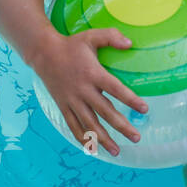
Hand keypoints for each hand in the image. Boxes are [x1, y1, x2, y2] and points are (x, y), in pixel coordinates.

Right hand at [31, 29, 148, 155]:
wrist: (43, 53)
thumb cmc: (71, 45)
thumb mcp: (91, 36)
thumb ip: (111, 37)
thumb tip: (131, 43)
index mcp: (93, 73)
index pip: (115, 89)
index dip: (130, 99)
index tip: (144, 109)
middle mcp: (83, 90)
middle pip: (104, 112)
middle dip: (121, 126)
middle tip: (136, 137)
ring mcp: (72, 100)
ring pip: (89, 123)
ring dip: (103, 139)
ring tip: (117, 151)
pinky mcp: (63, 106)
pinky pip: (73, 125)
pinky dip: (82, 138)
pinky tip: (92, 149)